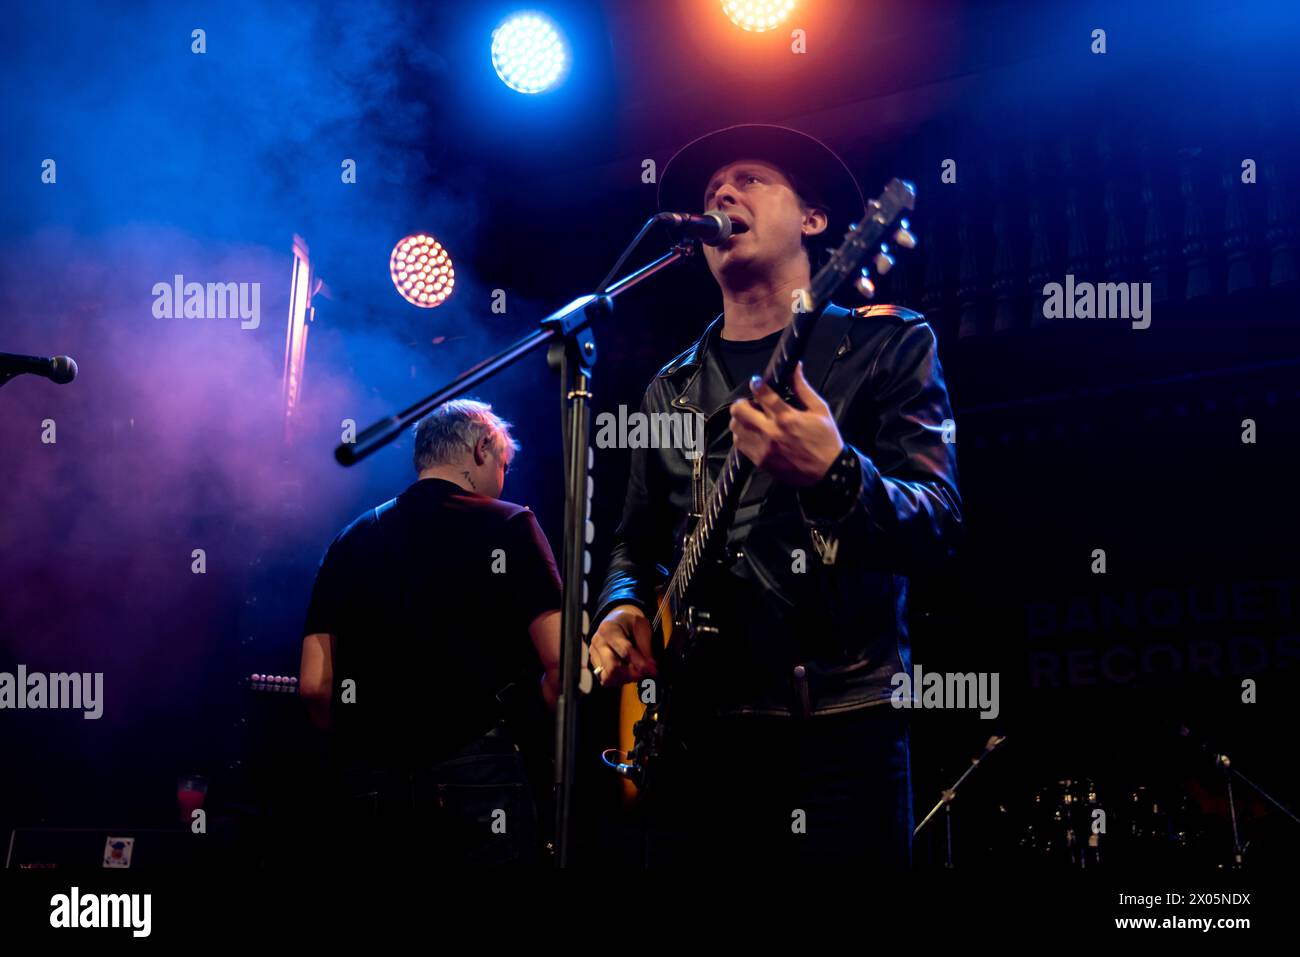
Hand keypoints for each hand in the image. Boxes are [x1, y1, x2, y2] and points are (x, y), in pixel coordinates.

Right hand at [589, 605, 656, 687]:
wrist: (618, 621)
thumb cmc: (629, 623)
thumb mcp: (642, 626)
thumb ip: (646, 647)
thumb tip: (651, 668)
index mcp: (608, 629)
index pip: (625, 652)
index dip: (641, 663)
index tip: (653, 670)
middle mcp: (598, 643)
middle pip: (613, 668)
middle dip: (633, 674)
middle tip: (646, 673)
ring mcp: (594, 655)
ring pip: (609, 677)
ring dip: (626, 678)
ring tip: (637, 671)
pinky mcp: (595, 665)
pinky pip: (607, 680)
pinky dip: (620, 680)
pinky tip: (628, 671)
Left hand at [728, 361, 842, 485]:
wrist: (829, 471)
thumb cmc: (826, 438)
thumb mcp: (819, 409)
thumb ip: (802, 388)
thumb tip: (795, 367)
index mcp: (787, 417)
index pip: (762, 393)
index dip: (756, 384)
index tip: (756, 382)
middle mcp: (772, 432)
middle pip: (739, 411)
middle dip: (742, 403)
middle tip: (751, 404)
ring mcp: (764, 448)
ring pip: (736, 428)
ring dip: (741, 420)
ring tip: (751, 420)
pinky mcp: (760, 461)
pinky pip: (740, 445)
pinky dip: (743, 436)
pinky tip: (753, 434)